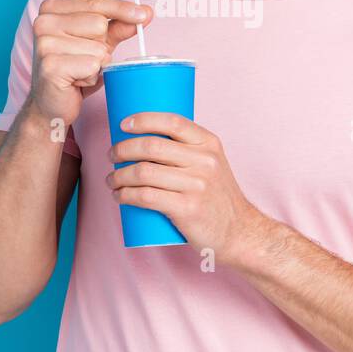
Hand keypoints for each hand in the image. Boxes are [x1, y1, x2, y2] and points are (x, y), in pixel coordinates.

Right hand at [26, 0, 151, 126]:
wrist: (51, 104)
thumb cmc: (73, 68)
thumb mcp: (99, 42)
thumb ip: (119, 26)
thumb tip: (145, 13)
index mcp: (51, 8)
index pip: (94, 2)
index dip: (122, 8)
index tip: (145, 14)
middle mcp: (43, 22)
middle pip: (98, 24)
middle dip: (102, 46)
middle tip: (84, 59)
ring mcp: (45, 44)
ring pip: (98, 48)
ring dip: (96, 65)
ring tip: (79, 72)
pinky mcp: (51, 66)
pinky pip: (92, 66)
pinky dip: (91, 78)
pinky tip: (76, 82)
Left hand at [105, 112, 267, 264]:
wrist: (239, 232)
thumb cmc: (218, 198)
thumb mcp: (213, 164)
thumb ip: (189, 150)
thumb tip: (147, 138)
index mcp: (209, 144)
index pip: (172, 121)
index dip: (143, 119)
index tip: (123, 125)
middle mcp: (205, 161)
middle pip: (151, 146)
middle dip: (123, 149)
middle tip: (112, 156)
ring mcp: (196, 185)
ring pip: (144, 172)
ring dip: (119, 175)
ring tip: (112, 180)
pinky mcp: (187, 208)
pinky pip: (146, 196)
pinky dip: (125, 195)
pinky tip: (118, 195)